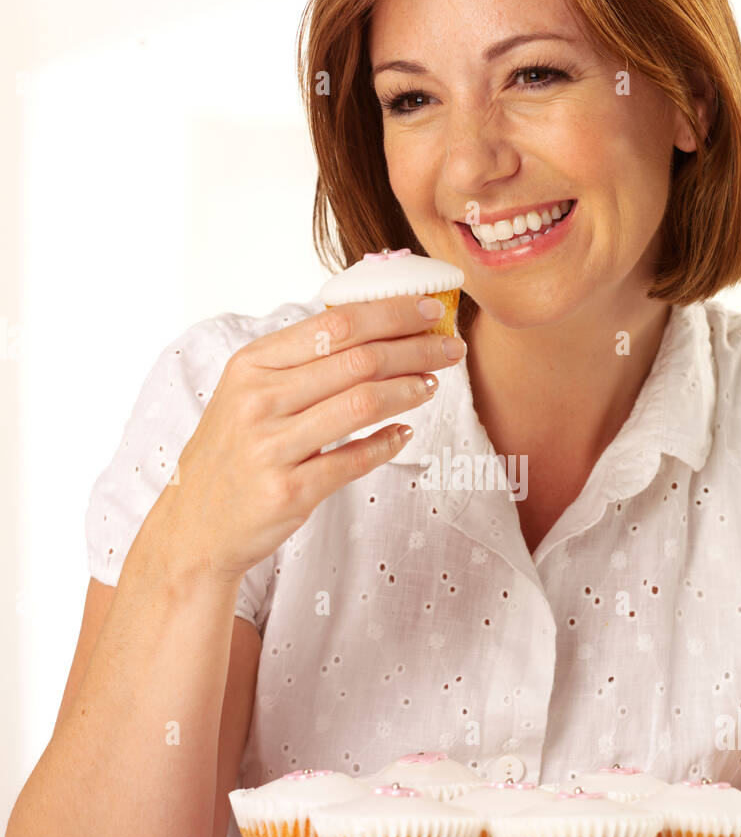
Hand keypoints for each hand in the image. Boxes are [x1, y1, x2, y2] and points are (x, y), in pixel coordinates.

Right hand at [157, 294, 465, 583]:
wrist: (195, 526)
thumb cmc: (231, 452)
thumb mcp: (246, 393)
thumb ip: (297, 362)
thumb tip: (370, 327)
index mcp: (250, 365)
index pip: (335, 324)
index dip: (391, 313)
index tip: (430, 310)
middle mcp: (258, 401)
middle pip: (358, 360)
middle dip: (415, 350)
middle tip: (449, 349)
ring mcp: (272, 448)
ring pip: (362, 404)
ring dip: (408, 391)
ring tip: (431, 385)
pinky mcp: (289, 492)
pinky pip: (354, 460)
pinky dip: (387, 444)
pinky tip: (404, 433)